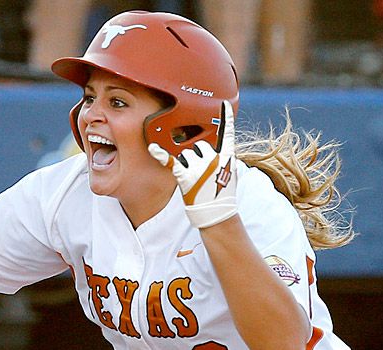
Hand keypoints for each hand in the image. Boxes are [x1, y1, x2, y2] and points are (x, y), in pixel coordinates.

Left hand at [149, 100, 237, 227]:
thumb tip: (206, 150)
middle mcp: (213, 159)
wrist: (216, 212)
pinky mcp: (185, 175)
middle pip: (199, 146)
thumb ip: (221, 158)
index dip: (226, 117)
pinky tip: (152, 148)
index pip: (228, 133)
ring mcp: (199, 167)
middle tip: (203, 175)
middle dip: (198, 157)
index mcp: (227, 157)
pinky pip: (170, 160)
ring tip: (194, 180)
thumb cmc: (222, 194)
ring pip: (185, 154)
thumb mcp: (229, 173)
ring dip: (186, 165)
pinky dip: (160, 154)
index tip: (224, 103)